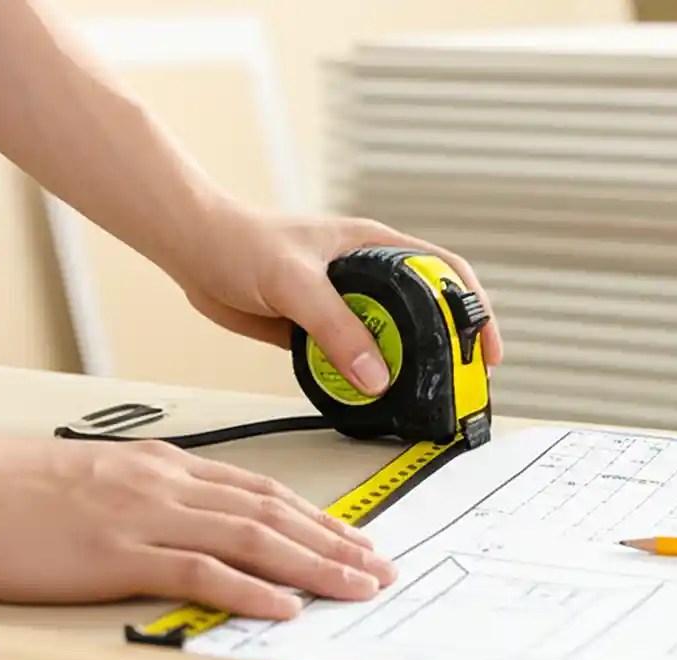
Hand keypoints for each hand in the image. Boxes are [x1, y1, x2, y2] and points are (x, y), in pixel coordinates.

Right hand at [0, 433, 395, 618]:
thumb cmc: (21, 489)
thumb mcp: (106, 480)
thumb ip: (160, 496)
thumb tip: (204, 524)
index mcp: (168, 467)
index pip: (264, 491)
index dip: (318, 517)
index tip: (355, 538)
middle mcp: (169, 486)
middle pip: (273, 513)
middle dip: (335, 542)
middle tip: (379, 567)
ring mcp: (146, 518)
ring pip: (252, 539)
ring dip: (315, 565)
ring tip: (357, 585)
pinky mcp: (116, 555)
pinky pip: (198, 572)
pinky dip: (249, 590)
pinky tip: (285, 607)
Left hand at [178, 204, 503, 396]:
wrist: (190, 250)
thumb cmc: (240, 242)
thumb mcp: (295, 283)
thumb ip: (337, 329)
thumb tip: (376, 377)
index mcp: (376, 247)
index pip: (445, 273)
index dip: (474, 309)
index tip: (486, 347)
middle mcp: (367, 275)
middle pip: (427, 314)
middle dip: (448, 349)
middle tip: (459, 385)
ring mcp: (345, 303)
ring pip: (391, 341)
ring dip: (406, 369)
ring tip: (420, 398)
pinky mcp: (319, 329)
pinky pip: (355, 359)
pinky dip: (366, 380)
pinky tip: (369, 399)